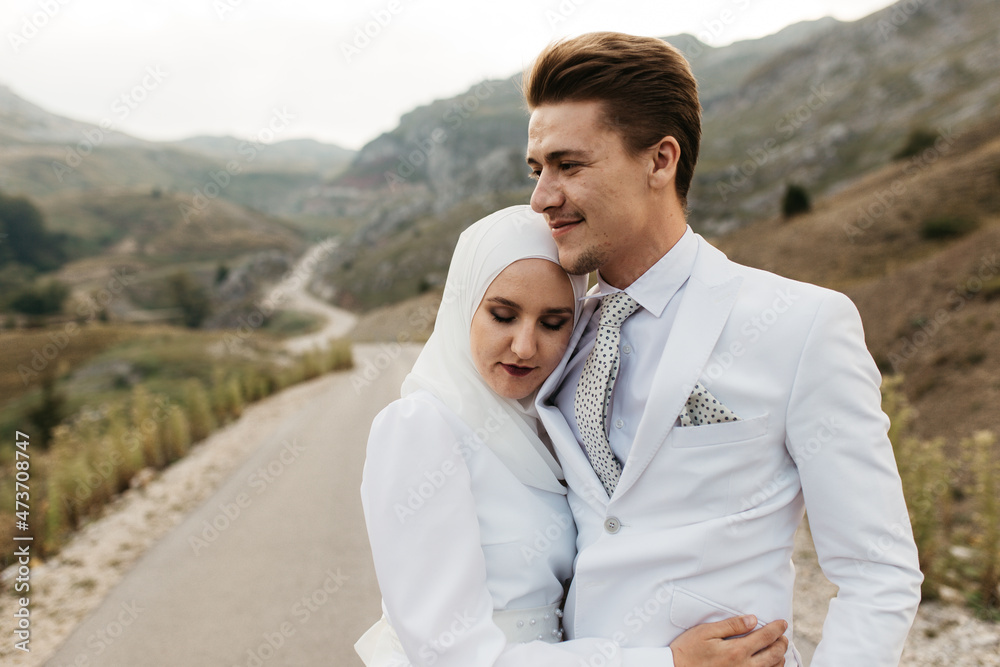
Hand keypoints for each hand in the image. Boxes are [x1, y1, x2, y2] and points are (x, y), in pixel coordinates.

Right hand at [669, 615, 788, 666]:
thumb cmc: (688, 651)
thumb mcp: (706, 632)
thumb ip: (731, 625)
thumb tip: (752, 620)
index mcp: (736, 650)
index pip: (765, 637)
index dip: (777, 628)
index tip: (782, 623)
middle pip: (774, 654)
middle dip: (782, 643)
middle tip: (783, 636)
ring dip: (780, 658)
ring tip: (780, 650)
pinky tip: (771, 666)